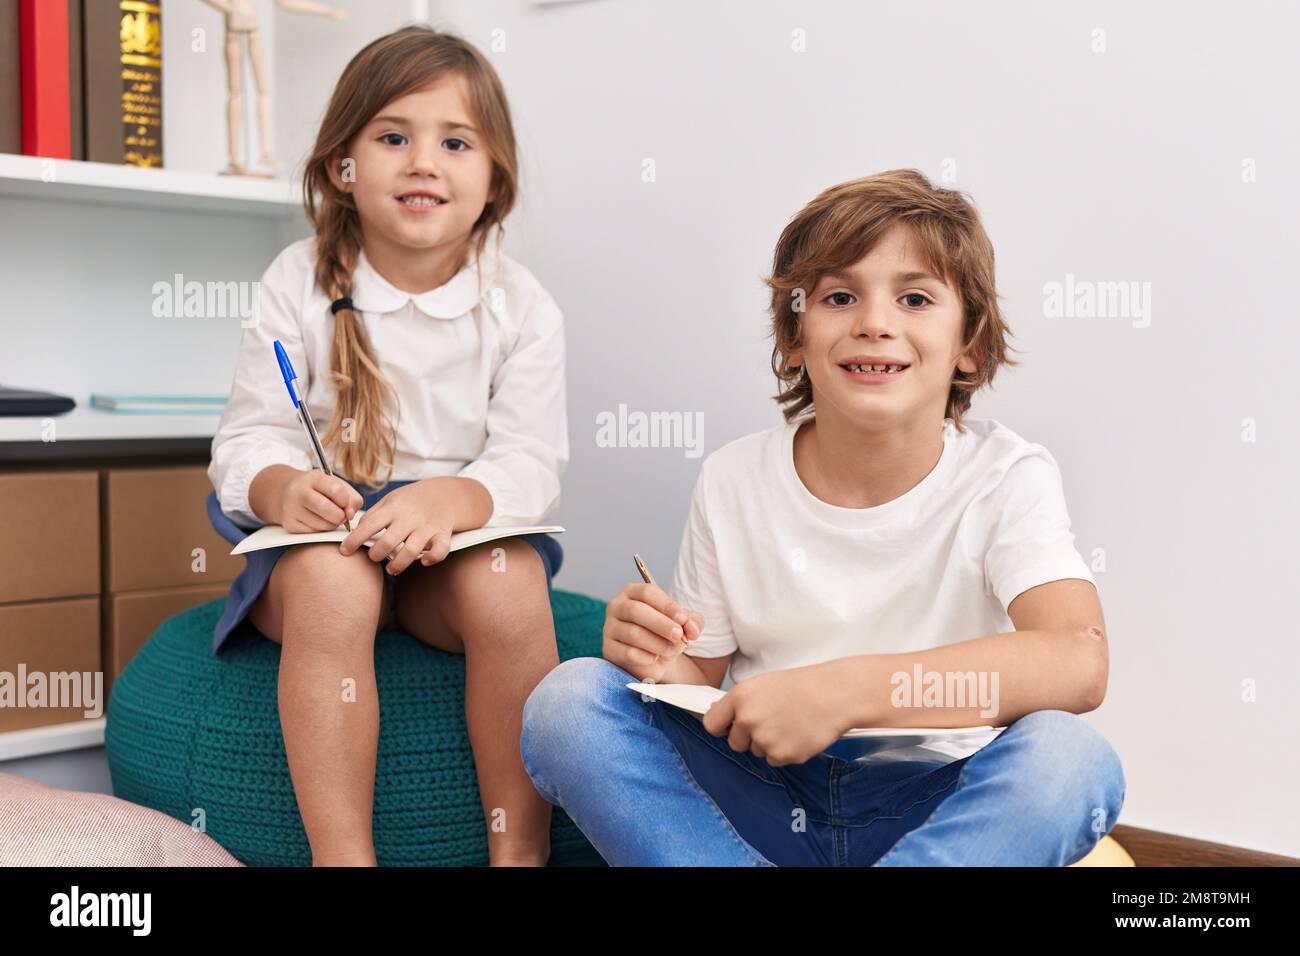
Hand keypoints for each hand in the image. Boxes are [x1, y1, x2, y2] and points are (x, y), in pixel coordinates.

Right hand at [276, 470, 362, 533]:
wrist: (286, 492)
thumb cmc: (318, 489)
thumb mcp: (335, 484)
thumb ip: (351, 497)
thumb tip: (350, 515)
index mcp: (313, 478)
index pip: (336, 490)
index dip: (345, 501)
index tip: (344, 503)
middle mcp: (299, 492)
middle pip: (329, 510)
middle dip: (341, 516)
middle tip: (341, 515)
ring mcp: (292, 508)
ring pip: (323, 525)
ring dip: (332, 524)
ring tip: (329, 517)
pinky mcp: (290, 524)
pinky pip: (314, 532)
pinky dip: (322, 530)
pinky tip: (319, 521)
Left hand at [338, 478, 455, 575]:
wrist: (446, 494)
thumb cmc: (412, 500)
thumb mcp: (391, 500)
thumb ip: (373, 515)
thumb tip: (354, 532)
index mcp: (394, 507)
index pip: (370, 524)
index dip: (354, 539)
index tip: (344, 551)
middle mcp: (410, 517)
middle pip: (389, 542)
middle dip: (376, 554)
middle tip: (374, 557)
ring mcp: (428, 527)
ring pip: (411, 550)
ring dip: (398, 564)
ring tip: (391, 569)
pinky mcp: (443, 535)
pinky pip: (440, 550)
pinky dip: (432, 558)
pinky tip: (424, 561)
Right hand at [602, 582, 703, 682]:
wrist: (654, 659)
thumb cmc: (665, 634)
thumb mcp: (682, 625)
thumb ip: (691, 622)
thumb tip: (692, 628)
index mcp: (634, 592)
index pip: (648, 592)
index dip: (667, 605)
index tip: (683, 619)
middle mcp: (617, 606)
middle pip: (636, 611)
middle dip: (661, 624)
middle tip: (679, 635)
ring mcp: (609, 628)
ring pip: (633, 633)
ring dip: (657, 643)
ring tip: (672, 650)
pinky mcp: (608, 649)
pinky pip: (628, 652)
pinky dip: (646, 657)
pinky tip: (654, 658)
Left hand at [703, 662, 852, 765]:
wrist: (834, 695)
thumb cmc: (801, 686)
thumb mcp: (764, 685)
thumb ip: (740, 703)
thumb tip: (718, 716)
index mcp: (740, 698)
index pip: (711, 724)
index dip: (721, 727)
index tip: (728, 727)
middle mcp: (748, 720)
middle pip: (734, 743)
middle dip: (748, 737)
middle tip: (772, 722)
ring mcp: (764, 739)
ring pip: (757, 751)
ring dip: (770, 743)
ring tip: (790, 723)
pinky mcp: (782, 755)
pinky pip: (775, 759)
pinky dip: (785, 751)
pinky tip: (798, 734)